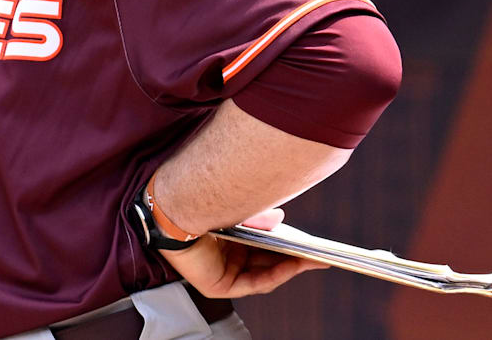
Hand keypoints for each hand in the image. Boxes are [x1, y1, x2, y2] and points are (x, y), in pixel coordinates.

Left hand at [158, 208, 325, 298]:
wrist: (174, 210)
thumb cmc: (199, 205)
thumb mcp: (238, 211)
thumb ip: (259, 218)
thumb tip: (280, 219)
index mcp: (226, 236)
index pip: (261, 246)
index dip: (285, 246)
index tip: (307, 242)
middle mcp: (224, 254)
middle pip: (265, 262)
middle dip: (293, 259)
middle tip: (317, 255)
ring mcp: (221, 270)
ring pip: (262, 274)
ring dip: (288, 268)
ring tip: (311, 260)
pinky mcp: (218, 285)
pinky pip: (252, 284)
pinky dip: (274, 276)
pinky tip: (291, 266)